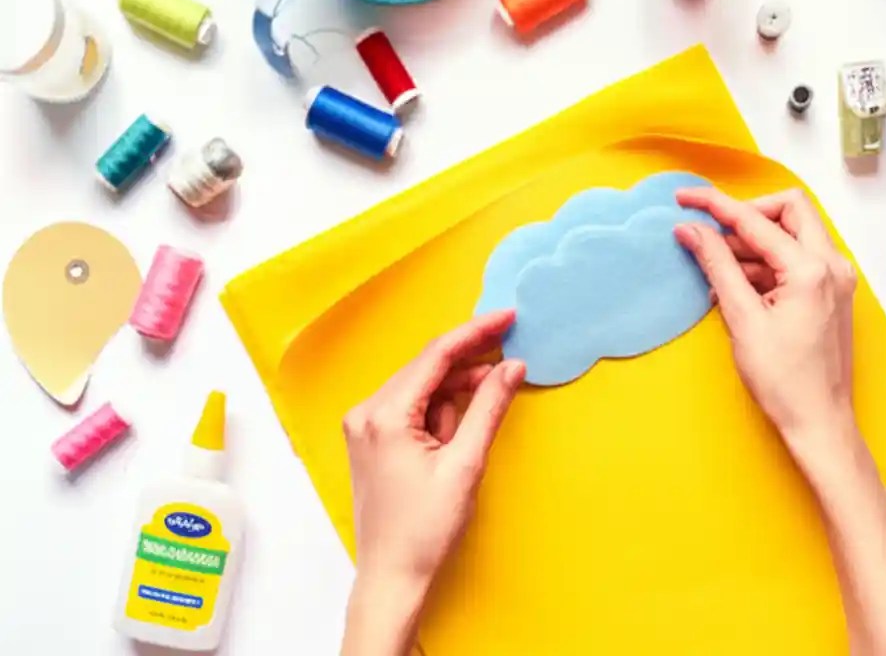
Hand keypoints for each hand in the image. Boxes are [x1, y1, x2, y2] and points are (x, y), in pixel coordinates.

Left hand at [342, 310, 525, 595]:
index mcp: (383, 415)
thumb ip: (489, 408)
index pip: (435, 356)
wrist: (393, 577)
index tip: (508, 317)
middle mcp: (365, 413)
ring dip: (457, 392)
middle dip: (470, 364)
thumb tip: (512, 367)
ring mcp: (365, 427)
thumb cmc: (424, 530)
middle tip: (511, 358)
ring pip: (423, 388)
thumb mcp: (465, 464)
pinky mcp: (373, 441)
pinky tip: (463, 425)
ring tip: (486, 410)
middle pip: (427, 369)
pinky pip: (414, 408)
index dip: (475, 332)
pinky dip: (442, 410)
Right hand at [674, 188, 856, 453]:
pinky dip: (767, 265)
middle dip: (746, 215)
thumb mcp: (743, 319)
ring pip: (792, 235)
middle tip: (711, 233)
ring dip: (753, 244)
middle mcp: (833, 266)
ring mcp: (836, 279)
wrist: (819, 422)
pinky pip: (797, 261)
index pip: (757, 220)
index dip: (716, 206)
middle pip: (787, 211)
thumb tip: (692, 231)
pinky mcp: (832, 293)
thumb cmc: (786, 382)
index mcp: (812, 269)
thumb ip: (717, 266)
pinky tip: (737, 286)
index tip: (686, 200)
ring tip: (717, 270)